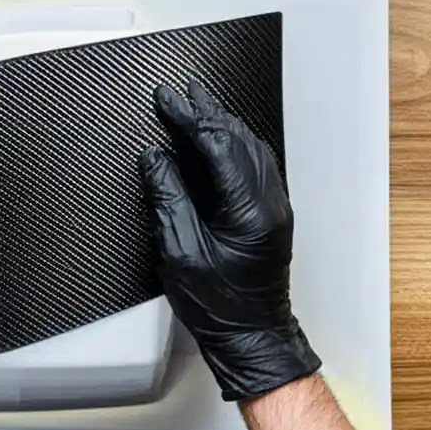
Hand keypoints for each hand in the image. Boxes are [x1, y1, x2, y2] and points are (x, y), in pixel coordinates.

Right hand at [139, 81, 319, 401]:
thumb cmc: (219, 306)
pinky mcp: (270, 216)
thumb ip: (168, 198)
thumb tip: (156, 158)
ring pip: (251, 148)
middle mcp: (269, 203)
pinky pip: (256, 165)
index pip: (217, 144)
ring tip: (199, 106)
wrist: (251, 338)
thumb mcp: (180, 251)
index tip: (168, 99)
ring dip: (223, 123)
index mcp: (249, 208)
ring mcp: (274, 208)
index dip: (189, 117)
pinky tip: (219, 141)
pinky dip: (234, 144)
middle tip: (183, 91)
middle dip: (208, 111)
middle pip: (239, 139)